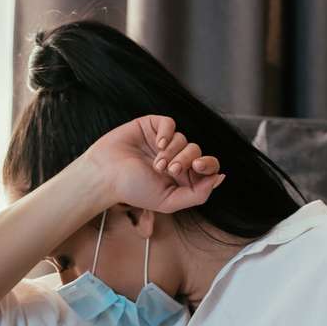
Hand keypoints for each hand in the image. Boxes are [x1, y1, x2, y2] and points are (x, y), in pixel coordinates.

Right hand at [82, 114, 224, 214]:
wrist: (106, 175)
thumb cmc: (133, 190)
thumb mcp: (169, 201)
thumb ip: (198, 194)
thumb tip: (220, 178)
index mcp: (181, 177)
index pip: (206, 167)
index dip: (208, 165)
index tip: (198, 167)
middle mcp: (174, 158)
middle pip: (197, 151)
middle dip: (187, 160)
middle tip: (169, 170)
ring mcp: (163, 142)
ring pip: (184, 138)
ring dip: (172, 152)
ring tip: (155, 164)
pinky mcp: (152, 127)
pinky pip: (170, 123)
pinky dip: (167, 132)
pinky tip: (158, 143)